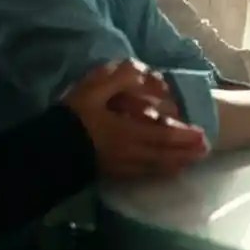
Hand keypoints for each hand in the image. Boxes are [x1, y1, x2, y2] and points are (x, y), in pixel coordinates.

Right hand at [63, 61, 208, 178]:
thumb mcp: (95, 87)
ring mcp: (120, 165)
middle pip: (164, 154)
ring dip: (177, 163)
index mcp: (128, 131)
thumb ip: (124, 77)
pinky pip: (142, 174)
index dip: (184, 135)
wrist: (44, 149)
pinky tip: (166, 171)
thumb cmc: (72, 115)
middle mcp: (129, 152)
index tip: (203, 134)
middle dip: (186, 152)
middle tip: (206, 150)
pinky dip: (159, 172)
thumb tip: (152, 75)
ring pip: (155, 166)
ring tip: (193, 161)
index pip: (163, 134)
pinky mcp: (111, 173)